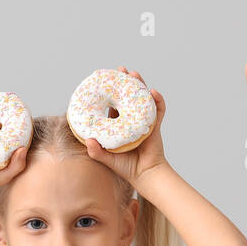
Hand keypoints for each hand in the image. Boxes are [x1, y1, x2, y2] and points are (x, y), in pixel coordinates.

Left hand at [80, 66, 167, 188]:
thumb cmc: (126, 168)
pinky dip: (158, 101)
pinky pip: (158, 110)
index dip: (109, 93)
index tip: (105, 80)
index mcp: (118, 126)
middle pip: (128, 97)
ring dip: (140, 86)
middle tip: (121, 70)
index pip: (112, 105)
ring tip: (135, 75)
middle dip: (125, 83)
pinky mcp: (155, 126)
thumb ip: (97, 152)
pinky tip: (154, 92)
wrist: (146, 175)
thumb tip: (88, 140)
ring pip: (142, 99)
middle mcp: (130, 121)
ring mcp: (144, 122)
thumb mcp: (108, 159)